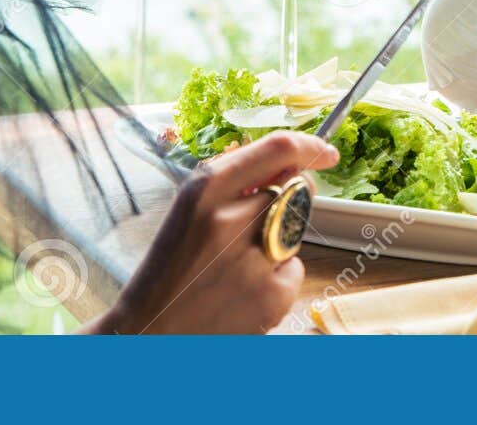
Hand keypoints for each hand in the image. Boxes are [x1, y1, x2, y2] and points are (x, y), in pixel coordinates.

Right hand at [93, 131, 339, 333]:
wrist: (151, 330)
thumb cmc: (171, 264)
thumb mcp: (190, 208)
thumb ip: (237, 180)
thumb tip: (291, 162)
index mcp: (206, 190)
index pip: (278, 149)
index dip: (309, 145)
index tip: (325, 151)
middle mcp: (232, 220)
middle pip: (297, 189)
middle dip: (293, 197)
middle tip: (265, 220)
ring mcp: (254, 260)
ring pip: (297, 230)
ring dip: (278, 240)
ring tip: (238, 264)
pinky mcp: (271, 297)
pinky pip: (294, 270)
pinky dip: (277, 277)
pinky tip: (244, 289)